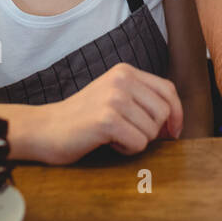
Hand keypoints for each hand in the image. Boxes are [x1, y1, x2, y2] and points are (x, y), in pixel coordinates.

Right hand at [26, 62, 183, 163]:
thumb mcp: (114, 96)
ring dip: (136, 141)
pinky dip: (126, 149)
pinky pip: (138, 143)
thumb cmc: (82, 118)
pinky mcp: (107, 119)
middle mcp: (122, 79)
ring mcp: (114, 98)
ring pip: (152, 131)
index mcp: (125, 71)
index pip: (168, 90)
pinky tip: (108, 142)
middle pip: (164, 112)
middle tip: (129, 135)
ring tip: (113, 136)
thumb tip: (175, 120)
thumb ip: (141, 99)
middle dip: (152, 131)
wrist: (44, 129)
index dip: (177, 113)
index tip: (173, 132)